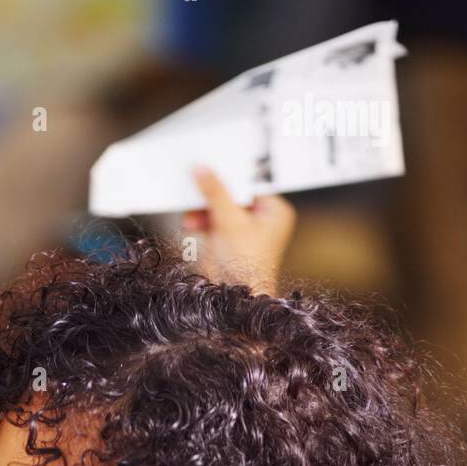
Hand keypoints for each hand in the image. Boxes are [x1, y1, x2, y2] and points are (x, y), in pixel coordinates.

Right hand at [182, 166, 295, 294]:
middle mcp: (260, 219)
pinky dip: (201, 222)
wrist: (237, 299)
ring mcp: (243, 231)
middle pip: (232, 196)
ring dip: (202, 211)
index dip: (230, 176)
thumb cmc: (248, 269)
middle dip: (212, 198)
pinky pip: (212, 223)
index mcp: (274, 211)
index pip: (249, 183)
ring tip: (192, 216)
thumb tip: (204, 171)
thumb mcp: (230, 221)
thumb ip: (215, 193)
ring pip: (219, 209)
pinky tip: (192, 223)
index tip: (212, 166)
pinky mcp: (227, 241)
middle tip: (197, 188)